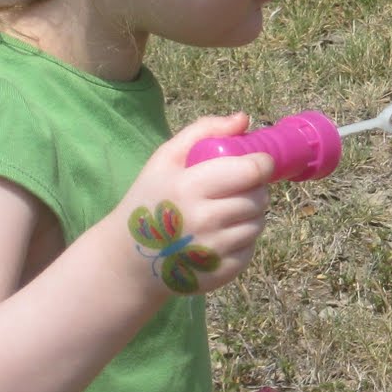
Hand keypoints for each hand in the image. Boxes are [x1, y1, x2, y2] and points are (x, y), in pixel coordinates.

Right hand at [115, 114, 275, 296]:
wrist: (129, 259)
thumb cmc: (151, 199)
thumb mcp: (165, 159)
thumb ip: (203, 131)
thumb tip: (244, 118)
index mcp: (189, 187)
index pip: (251, 171)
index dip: (262, 164)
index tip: (258, 162)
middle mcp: (203, 220)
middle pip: (259, 197)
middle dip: (256, 188)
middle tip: (240, 187)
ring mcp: (213, 250)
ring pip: (259, 222)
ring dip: (252, 213)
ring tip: (228, 210)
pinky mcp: (222, 272)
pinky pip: (252, 247)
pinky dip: (244, 239)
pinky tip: (222, 234)